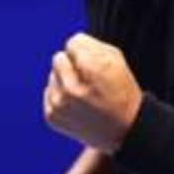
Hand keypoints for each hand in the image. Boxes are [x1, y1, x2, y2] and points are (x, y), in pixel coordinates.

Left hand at [44, 33, 142, 152]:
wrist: (124, 131)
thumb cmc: (121, 91)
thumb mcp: (116, 60)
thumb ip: (91, 45)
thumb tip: (70, 44)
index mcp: (92, 70)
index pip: (73, 42)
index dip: (85, 51)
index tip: (95, 64)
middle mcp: (72, 87)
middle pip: (58, 58)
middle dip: (72, 65)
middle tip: (88, 80)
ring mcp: (60, 104)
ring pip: (52, 75)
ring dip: (66, 81)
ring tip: (84, 95)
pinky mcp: (52, 117)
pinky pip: (48, 92)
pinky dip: (60, 96)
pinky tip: (77, 105)